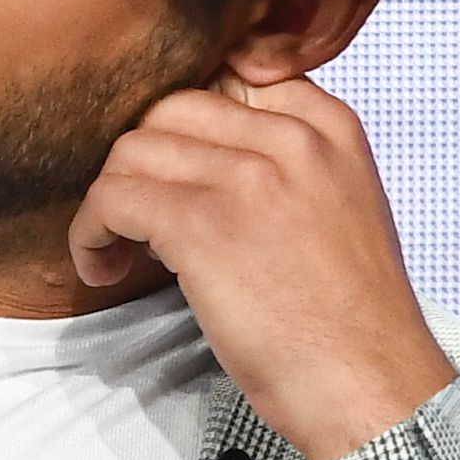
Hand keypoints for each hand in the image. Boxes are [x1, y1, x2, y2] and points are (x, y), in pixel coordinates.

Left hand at [66, 73, 457, 459]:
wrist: (368, 381)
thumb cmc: (348, 318)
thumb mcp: (341, 208)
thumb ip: (290, 165)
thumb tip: (206, 156)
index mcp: (331, 129)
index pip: (231, 77)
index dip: (189, 126)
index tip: (178, 171)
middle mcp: (292, 139)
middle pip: (171, 109)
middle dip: (143, 162)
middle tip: (141, 217)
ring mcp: (248, 177)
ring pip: (132, 150)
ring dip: (109, 201)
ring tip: (121, 250)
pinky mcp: (202, 224)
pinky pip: (111, 198)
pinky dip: (91, 234)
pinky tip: (102, 267)